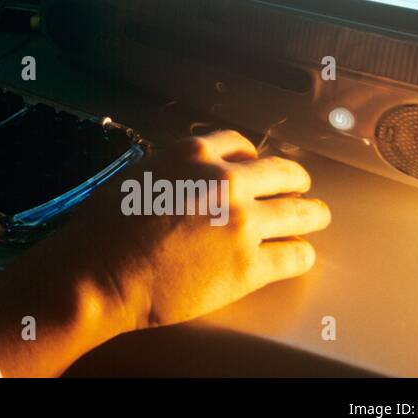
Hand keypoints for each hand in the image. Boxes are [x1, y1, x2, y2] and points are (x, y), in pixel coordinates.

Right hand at [0, 129, 329, 376]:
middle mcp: (225, 182)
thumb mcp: (136, 175)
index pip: (240, 144)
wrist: (100, 273)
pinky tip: (299, 257)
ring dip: (313, 215)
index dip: (253, 158)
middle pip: (284, 172)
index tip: (256, 167)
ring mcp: (242, 224)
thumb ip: (171, 169)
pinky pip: (294, 257)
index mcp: (193, 154)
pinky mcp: (249, 267)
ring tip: (316, 219)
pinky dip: (301, 256)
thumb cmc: (104, 228)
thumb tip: (183, 176)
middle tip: (300, 190)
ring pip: (302, 213)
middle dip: (295, 181)